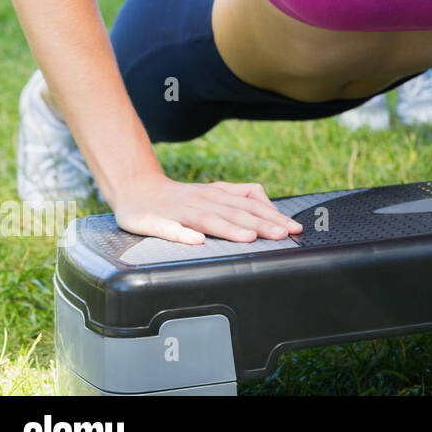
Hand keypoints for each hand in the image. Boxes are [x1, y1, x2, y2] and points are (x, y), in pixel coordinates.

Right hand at [111, 174, 302, 244]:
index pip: (252, 205)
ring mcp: (180, 211)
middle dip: (261, 224)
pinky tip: (196, 241)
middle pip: (236, 213)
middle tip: (282, 235)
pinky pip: (169, 229)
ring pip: (208, 220)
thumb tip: (272, 207)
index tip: (294, 228)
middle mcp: (203, 201)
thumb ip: (243, 196)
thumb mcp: (216, 192)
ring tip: (249, 238)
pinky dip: (183, 235)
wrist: (137, 190)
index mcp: (218, 195)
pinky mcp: (155, 221)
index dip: (274, 216)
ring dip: (230, 229)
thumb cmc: (183, 197)